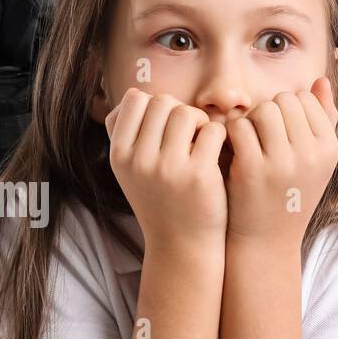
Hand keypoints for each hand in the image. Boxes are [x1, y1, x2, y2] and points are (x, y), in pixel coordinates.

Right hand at [104, 87, 227, 250]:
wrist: (181, 245)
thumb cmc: (160, 199)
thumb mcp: (131, 170)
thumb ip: (128, 133)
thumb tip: (137, 93)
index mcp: (119, 156)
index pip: (134, 99)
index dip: (154, 106)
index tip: (165, 127)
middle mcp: (138, 161)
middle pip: (162, 102)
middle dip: (179, 112)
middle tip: (188, 135)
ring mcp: (168, 169)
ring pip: (187, 112)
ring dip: (200, 122)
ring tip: (201, 142)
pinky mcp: (198, 175)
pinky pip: (213, 130)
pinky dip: (218, 137)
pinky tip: (215, 154)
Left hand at [224, 76, 337, 246]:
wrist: (266, 241)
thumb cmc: (288, 195)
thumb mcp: (314, 162)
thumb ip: (322, 120)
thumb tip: (320, 80)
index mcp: (329, 148)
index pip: (305, 99)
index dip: (285, 110)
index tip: (277, 132)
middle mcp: (311, 154)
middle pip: (282, 101)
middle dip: (266, 112)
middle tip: (258, 136)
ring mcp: (283, 162)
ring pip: (262, 110)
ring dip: (249, 121)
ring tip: (247, 142)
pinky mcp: (253, 169)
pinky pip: (240, 127)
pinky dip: (231, 134)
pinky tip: (232, 150)